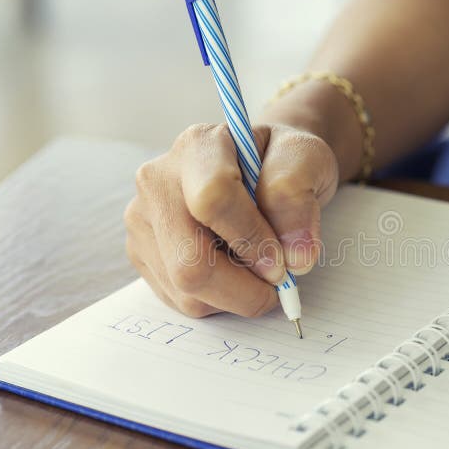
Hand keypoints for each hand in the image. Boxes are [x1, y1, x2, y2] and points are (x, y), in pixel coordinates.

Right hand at [124, 123, 338, 317]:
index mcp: (198, 146)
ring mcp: (143, 221)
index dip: (252, 240)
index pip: (213, 200)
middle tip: (276, 282)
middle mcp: (158, 181)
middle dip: (244, 289)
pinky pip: (182, 301)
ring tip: (255, 265)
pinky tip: (233, 268)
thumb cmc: (282, 165)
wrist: (260, 171)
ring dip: (236, 296)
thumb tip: (293, 258)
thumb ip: (298, 197)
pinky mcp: (141, 254)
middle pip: (189, 263)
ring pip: (187, 292)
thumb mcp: (307, 161)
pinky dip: (220, 299)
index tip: (283, 262)